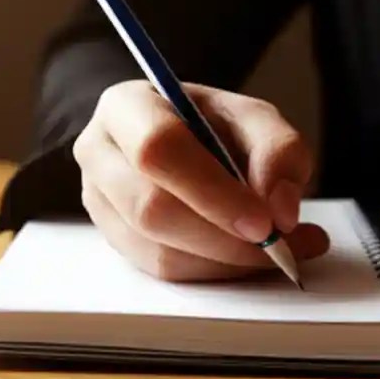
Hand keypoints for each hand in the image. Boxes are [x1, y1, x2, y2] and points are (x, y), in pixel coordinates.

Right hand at [73, 80, 329, 281]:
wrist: (176, 139)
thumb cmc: (209, 125)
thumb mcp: (253, 118)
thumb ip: (278, 150)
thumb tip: (281, 212)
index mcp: (125, 107)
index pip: (157, 149)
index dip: (212, 191)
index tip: (265, 222)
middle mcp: (97, 154)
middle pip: (150, 209)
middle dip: (222, 238)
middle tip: (278, 245)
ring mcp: (98, 203)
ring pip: (157, 251)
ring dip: (224, 262)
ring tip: (276, 252)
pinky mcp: (112, 240)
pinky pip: (162, 271)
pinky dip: (213, 271)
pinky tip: (244, 257)